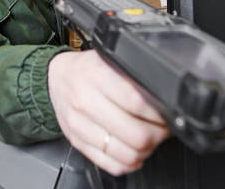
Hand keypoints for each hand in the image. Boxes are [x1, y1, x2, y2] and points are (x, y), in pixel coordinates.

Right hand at [47, 50, 169, 175]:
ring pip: (125, 154)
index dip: (159, 113)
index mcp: (96, 75)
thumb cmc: (87, 69)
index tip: (167, 114)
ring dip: (145, 151)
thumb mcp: (109, 60)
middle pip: (135, 134)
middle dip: (158, 135)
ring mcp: (79, 124)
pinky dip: (128, 163)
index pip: (137, 102)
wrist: (57, 78)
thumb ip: (133, 75)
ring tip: (149, 140)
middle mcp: (85, 100)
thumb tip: (162, 95)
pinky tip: (133, 151)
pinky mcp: (76, 141)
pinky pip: (110, 164)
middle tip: (162, 129)